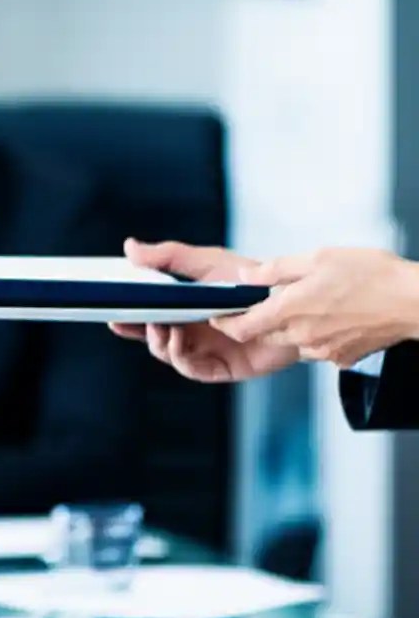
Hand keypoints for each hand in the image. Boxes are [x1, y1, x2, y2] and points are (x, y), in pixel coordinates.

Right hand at [109, 239, 298, 382]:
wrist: (292, 303)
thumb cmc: (249, 280)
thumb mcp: (205, 261)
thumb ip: (167, 256)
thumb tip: (130, 248)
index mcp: (181, 309)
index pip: (146, 317)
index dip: (127, 318)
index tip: (110, 313)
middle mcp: (190, 332)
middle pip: (152, 338)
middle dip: (137, 332)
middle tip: (128, 321)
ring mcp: (205, 351)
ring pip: (167, 355)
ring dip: (158, 343)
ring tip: (161, 326)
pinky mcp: (221, 368)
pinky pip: (192, 370)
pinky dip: (180, 357)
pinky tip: (178, 340)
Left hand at [211, 248, 418, 366]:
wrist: (415, 302)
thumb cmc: (373, 275)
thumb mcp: (319, 258)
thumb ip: (275, 270)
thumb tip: (245, 277)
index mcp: (291, 310)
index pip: (242, 327)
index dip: (224, 322)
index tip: (217, 315)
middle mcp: (302, 335)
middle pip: (264, 335)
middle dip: (258, 322)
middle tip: (266, 303)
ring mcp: (322, 351)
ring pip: (291, 342)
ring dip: (290, 328)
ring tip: (311, 304)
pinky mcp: (341, 359)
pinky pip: (317, 349)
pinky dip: (316, 335)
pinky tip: (333, 317)